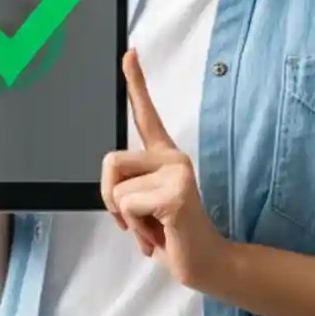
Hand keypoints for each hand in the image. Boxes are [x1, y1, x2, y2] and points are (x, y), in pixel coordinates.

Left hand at [101, 48, 226, 288]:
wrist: (205, 262)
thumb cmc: (170, 233)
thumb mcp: (141, 204)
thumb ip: (127, 185)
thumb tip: (112, 187)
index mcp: (162, 156)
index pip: (146, 114)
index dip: (135, 81)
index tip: (129, 52)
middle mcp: (172, 156)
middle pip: (110, 162)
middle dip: (109, 198)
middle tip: (134, 219)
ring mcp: (177, 171)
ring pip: (116, 187)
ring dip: (124, 216)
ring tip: (151, 225)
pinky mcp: (176, 191)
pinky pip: (128, 204)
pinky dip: (135, 227)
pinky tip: (159, 233)